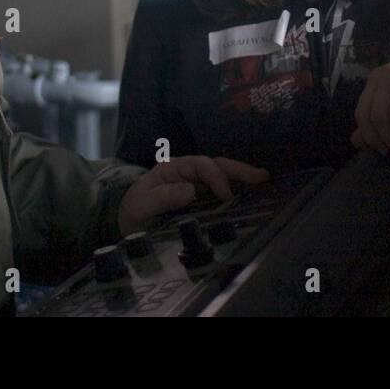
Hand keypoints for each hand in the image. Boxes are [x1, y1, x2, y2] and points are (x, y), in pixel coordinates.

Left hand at [118, 156, 268, 236]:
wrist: (125, 223)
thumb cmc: (133, 210)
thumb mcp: (142, 204)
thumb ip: (163, 197)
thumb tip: (190, 190)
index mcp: (175, 168)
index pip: (201, 165)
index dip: (216, 177)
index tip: (226, 195)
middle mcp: (188, 173)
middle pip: (217, 165)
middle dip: (239, 170)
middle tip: (262, 176)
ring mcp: (195, 185)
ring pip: (222, 176)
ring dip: (241, 178)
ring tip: (264, 182)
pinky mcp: (199, 199)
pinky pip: (219, 192)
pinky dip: (237, 191)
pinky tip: (251, 196)